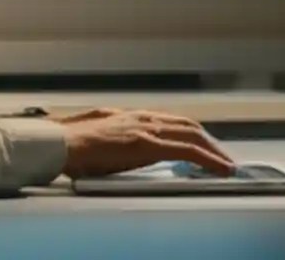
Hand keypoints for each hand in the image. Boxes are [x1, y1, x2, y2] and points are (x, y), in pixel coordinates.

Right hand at [55, 109, 235, 178]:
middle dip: (208, 141)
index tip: (203, 144)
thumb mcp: (98, 131)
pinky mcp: (147, 145)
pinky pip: (187, 151)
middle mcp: (143, 117)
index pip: (172, 121)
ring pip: (193, 135)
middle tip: (221, 157)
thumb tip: (122, 142)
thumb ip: (115, 134)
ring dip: (213, 150)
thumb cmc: (71, 142)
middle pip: (188, 126)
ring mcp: (147, 129)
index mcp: (131, 116)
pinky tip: (220, 168)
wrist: (59, 144)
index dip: (191, 133)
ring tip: (226, 164)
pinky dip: (208, 159)